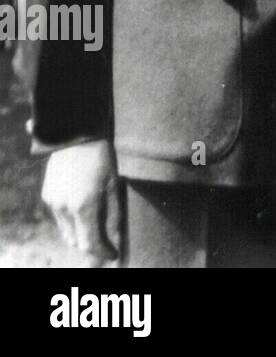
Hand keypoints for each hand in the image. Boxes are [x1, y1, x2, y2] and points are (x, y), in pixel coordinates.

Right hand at [42, 140, 119, 264]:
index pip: (90, 244)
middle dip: (93, 244)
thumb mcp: (114, 186)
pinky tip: (84, 208)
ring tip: (98, 224)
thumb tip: (115, 238)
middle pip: (77, 240)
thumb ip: (113, 215)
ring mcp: (53, 202)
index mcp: (83, 207)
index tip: (114, 255)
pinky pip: (60, 217)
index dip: (103, 253)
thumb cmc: (102, 158)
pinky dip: (72, 220)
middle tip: (109, 242)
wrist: (76, 134)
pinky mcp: (48, 195)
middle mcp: (64, 208)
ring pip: (67, 231)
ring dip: (81, 232)